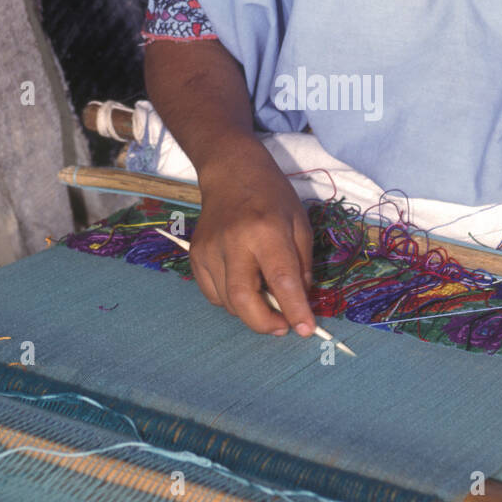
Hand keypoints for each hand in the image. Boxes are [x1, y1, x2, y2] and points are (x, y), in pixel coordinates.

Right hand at [189, 137, 315, 337]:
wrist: (230, 171)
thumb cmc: (272, 196)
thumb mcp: (299, 223)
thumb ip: (302, 265)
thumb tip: (299, 302)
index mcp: (266, 230)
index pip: (281, 279)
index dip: (294, 310)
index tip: (305, 329)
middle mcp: (234, 241)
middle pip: (243, 299)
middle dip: (264, 323)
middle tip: (282, 327)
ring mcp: (209, 249)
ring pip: (227, 302)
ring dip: (250, 312)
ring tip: (266, 299)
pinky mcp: (195, 255)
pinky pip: (213, 294)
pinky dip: (231, 301)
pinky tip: (244, 285)